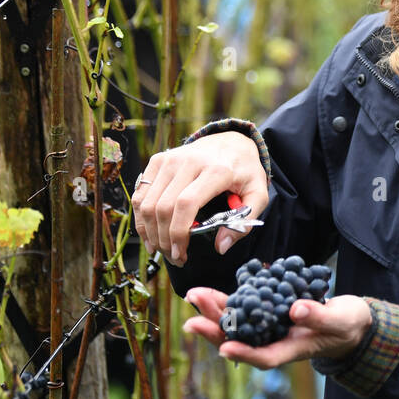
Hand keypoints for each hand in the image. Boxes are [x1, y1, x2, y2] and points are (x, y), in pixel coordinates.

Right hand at [133, 131, 267, 264]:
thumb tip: (221, 247)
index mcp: (216, 170)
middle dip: (164, 239)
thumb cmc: (245, 170)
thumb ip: (244, 222)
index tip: (181, 253)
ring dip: (150, 232)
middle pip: (163, 207)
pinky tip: (150, 234)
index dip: (178, 232)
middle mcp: (189, 162)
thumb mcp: (258, 194)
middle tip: (174, 257)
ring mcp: (170, 159)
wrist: (232, 140)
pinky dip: (141, 217)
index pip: (187, 204)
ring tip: (161, 249)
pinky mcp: (158, 160)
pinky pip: (141, 193)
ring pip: (147, 202)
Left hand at [182, 288, 373, 369]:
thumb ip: (319, 316)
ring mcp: (267, 328)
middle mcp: (273, 342)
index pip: (265, 357)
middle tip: (192, 320)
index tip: (224, 348)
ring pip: (235, 324)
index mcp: (292, 350)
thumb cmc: (346, 325)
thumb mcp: (339, 321)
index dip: (245, 354)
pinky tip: (208, 291)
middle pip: (240, 341)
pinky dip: (225, 300)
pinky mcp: (265, 313)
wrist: (346, 321)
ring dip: (213, 312)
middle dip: (215, 331)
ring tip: (193, 297)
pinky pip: (241, 309)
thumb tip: (295, 309)